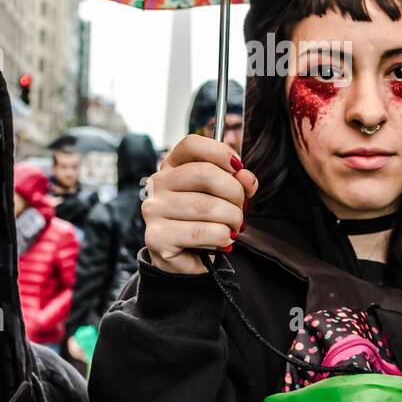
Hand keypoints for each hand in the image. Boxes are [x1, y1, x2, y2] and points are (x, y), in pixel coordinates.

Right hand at [142, 134, 257, 274]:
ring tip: (234, 226)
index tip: (238, 167)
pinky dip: (222, 236)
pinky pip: (201, 232)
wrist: (183, 258)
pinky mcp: (157, 236)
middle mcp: (158, 184)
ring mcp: (154, 209)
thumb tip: (246, 178)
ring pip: (207, 206)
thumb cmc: (203, 220)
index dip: (220, 151)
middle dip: (234, 191)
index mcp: (171, 166)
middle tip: (241, 207)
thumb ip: (236, 181)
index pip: (191, 144)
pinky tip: (223, 239)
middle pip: (205, 173)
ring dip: (232, 218)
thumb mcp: (222, 195)